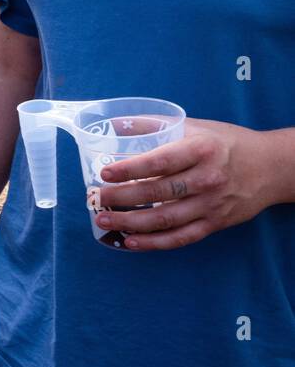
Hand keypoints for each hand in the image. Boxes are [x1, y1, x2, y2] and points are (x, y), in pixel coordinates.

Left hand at [94, 118, 277, 250]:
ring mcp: (212, 204)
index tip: (104, 173)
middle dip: (122, 198)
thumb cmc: (224, 143)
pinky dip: (154, 243)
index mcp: (201, 150)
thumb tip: (113, 124)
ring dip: (131, 223)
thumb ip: (154, 125)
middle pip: (158, 192)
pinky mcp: (216, 223)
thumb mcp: (193, 126)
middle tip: (96, 199)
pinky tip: (131, 242)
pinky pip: (181, 237)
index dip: (130, 169)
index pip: (160, 162)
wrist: (270, 167)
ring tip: (104, 220)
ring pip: (166, 219)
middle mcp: (208, 178)